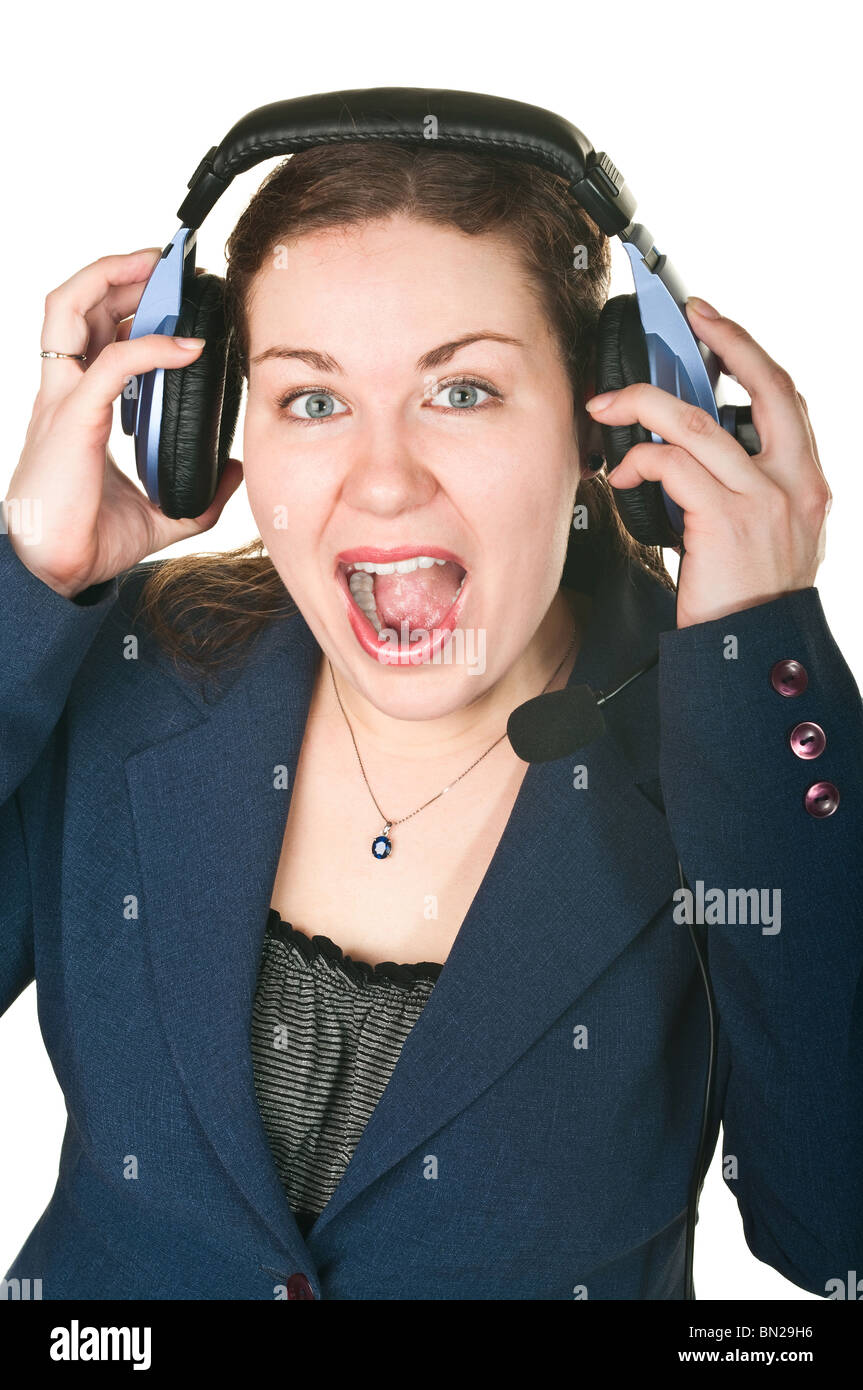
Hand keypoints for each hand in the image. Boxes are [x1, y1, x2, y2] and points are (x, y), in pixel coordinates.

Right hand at [4, 249, 243, 598]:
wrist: (60, 574)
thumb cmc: (90, 540)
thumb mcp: (163, 513)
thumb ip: (201, 493)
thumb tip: (237, 470)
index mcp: (77, 406)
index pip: (90, 333)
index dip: (121, 302)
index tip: (168, 294)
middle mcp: (62, 393)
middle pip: (75, 304)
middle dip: (117, 270)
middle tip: (167, 263)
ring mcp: (61, 401)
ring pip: (69, 308)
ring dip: (115, 276)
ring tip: (159, 267)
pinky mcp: (71, 420)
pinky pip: (112, 363)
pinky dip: (151, 346)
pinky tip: (189, 348)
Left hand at [585, 297, 830, 629]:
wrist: (753, 650)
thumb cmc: (750, 604)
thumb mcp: (770, 538)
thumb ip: (749, 492)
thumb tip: (698, 457)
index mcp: (808, 484)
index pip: (788, 397)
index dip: (752, 354)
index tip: (718, 327)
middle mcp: (795, 484)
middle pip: (764, 384)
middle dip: (724, 340)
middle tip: (688, 320)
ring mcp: (763, 499)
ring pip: (696, 423)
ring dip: (642, 405)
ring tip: (609, 407)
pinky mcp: (727, 520)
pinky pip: (672, 465)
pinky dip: (639, 459)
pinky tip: (623, 472)